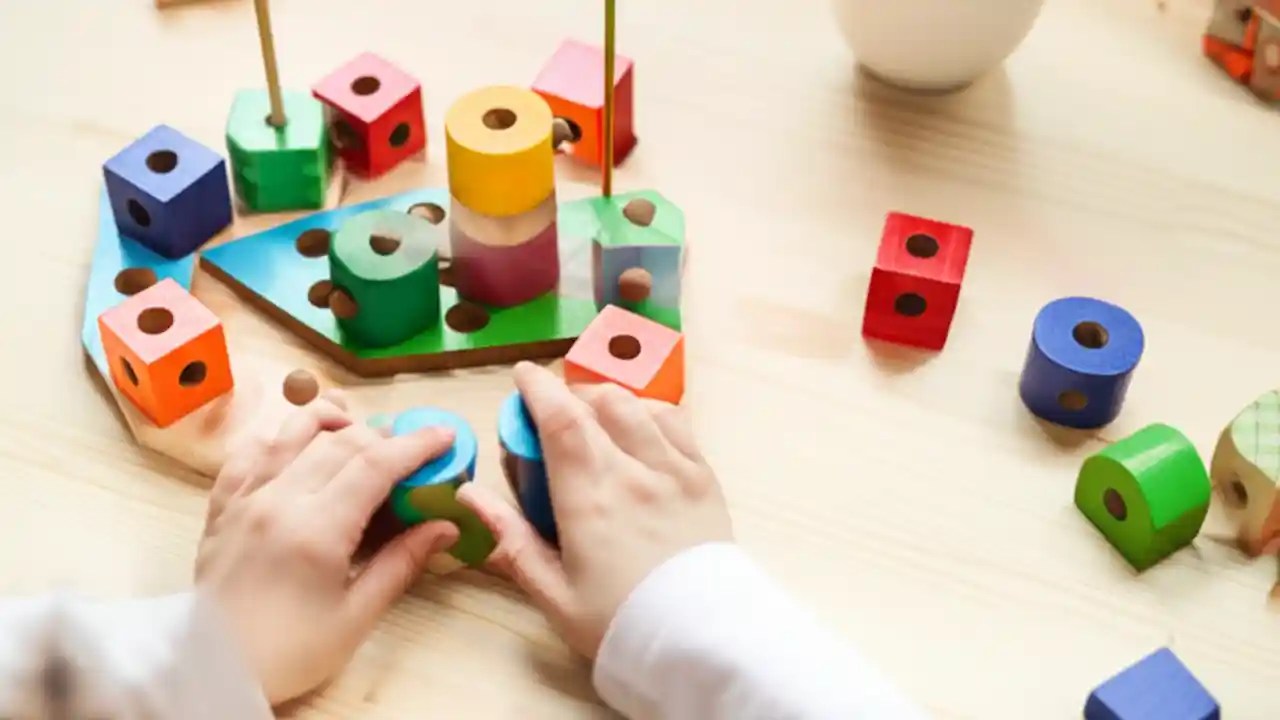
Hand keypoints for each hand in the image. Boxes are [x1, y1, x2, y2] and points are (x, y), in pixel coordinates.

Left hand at [196, 394, 459, 704]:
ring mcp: (245, 499)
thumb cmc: (290, 651)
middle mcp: (278, 500)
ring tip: (355, 423)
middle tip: (411, 443)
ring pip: (289, 433)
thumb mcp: (357, 616)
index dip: (415, 445)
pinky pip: (246, 453)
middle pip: (338, 442)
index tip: (444, 436)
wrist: (214, 669)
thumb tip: (445, 526)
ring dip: (328, 419)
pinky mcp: (222, 507)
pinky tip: (292, 442)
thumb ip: (401, 562)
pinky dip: (274, 437)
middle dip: (382, 433)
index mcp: (317, 529)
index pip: (375, 465)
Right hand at [459, 362, 732, 657]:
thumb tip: (471, 495)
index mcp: (589, 499)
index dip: (538, 388)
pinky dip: (649, 410)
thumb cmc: (620, 622)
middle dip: (567, 393)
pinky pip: (676, 421)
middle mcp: (632, 472)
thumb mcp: (553, 592)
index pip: (560, 420)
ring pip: (636, 405)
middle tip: (551, 410)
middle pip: (596, 403)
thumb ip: (512, 539)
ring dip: (607, 398)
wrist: (701, 639)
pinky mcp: (704, 477)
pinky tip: (639, 424)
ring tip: (593, 415)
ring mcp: (674, 470)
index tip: (523, 375)